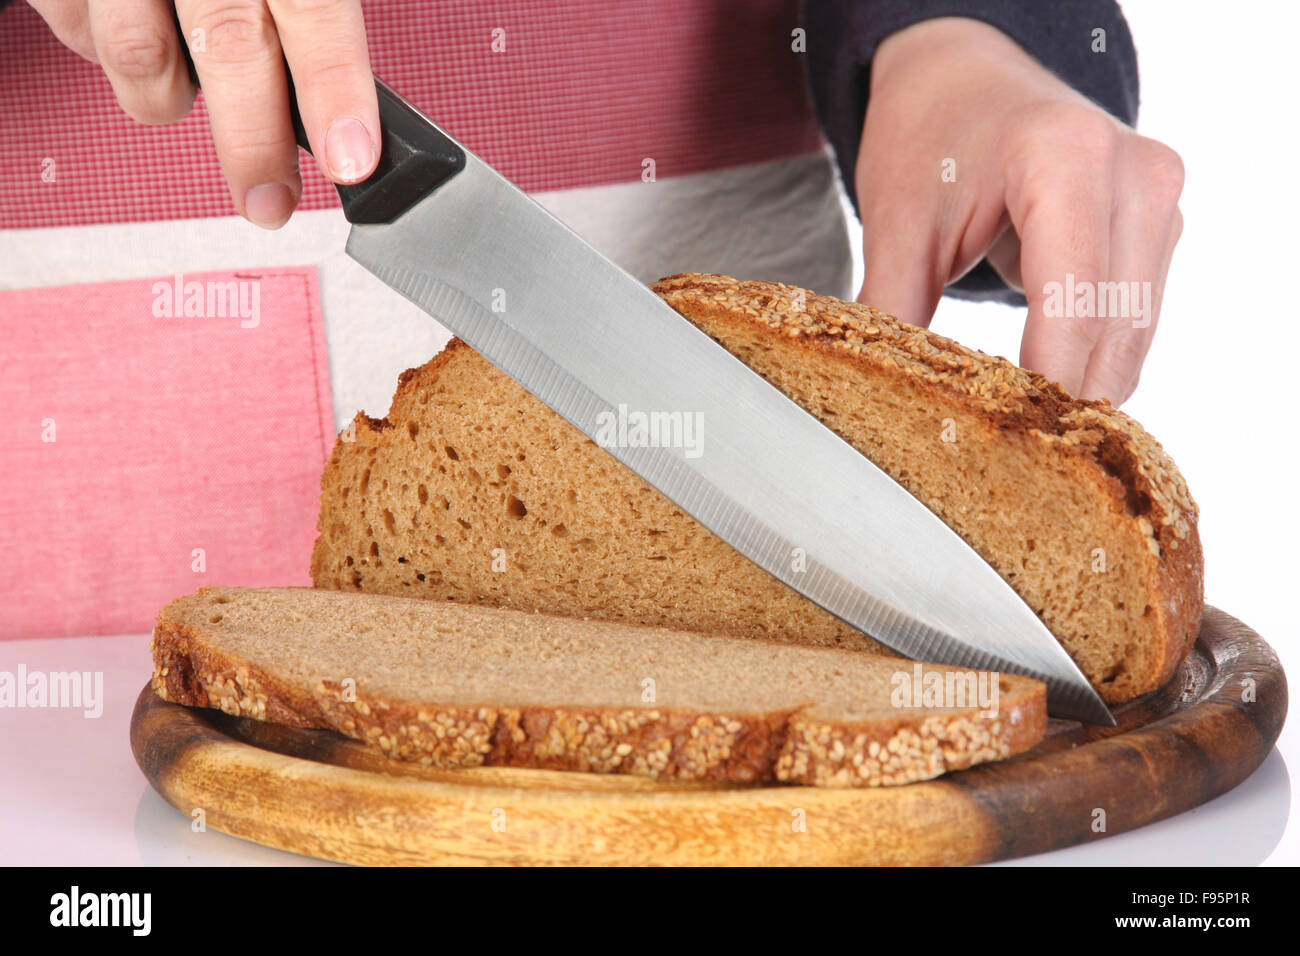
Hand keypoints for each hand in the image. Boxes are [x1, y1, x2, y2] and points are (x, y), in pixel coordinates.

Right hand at [28, 0, 379, 228]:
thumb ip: (315, 6)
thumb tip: (351, 106)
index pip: (313, 10)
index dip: (334, 89)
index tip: (352, 159)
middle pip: (227, 47)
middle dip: (254, 146)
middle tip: (272, 202)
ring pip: (139, 56)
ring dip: (167, 96)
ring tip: (186, 82)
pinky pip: (75, 32)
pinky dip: (106, 51)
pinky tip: (133, 23)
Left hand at [857, 17, 1183, 404]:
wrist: (964, 78)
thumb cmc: (930, 138)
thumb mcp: (896, 222)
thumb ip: (891, 310)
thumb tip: (885, 396)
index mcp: (1064, 157)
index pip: (1073, 299)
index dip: (1047, 382)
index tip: (1010, 442)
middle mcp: (1133, 174)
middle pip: (1111, 328)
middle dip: (1062, 398)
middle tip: (1004, 453)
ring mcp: (1157, 199)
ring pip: (1132, 335)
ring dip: (1083, 388)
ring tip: (1020, 432)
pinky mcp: (1161, 227)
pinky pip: (1135, 321)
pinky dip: (1093, 361)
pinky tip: (1045, 391)